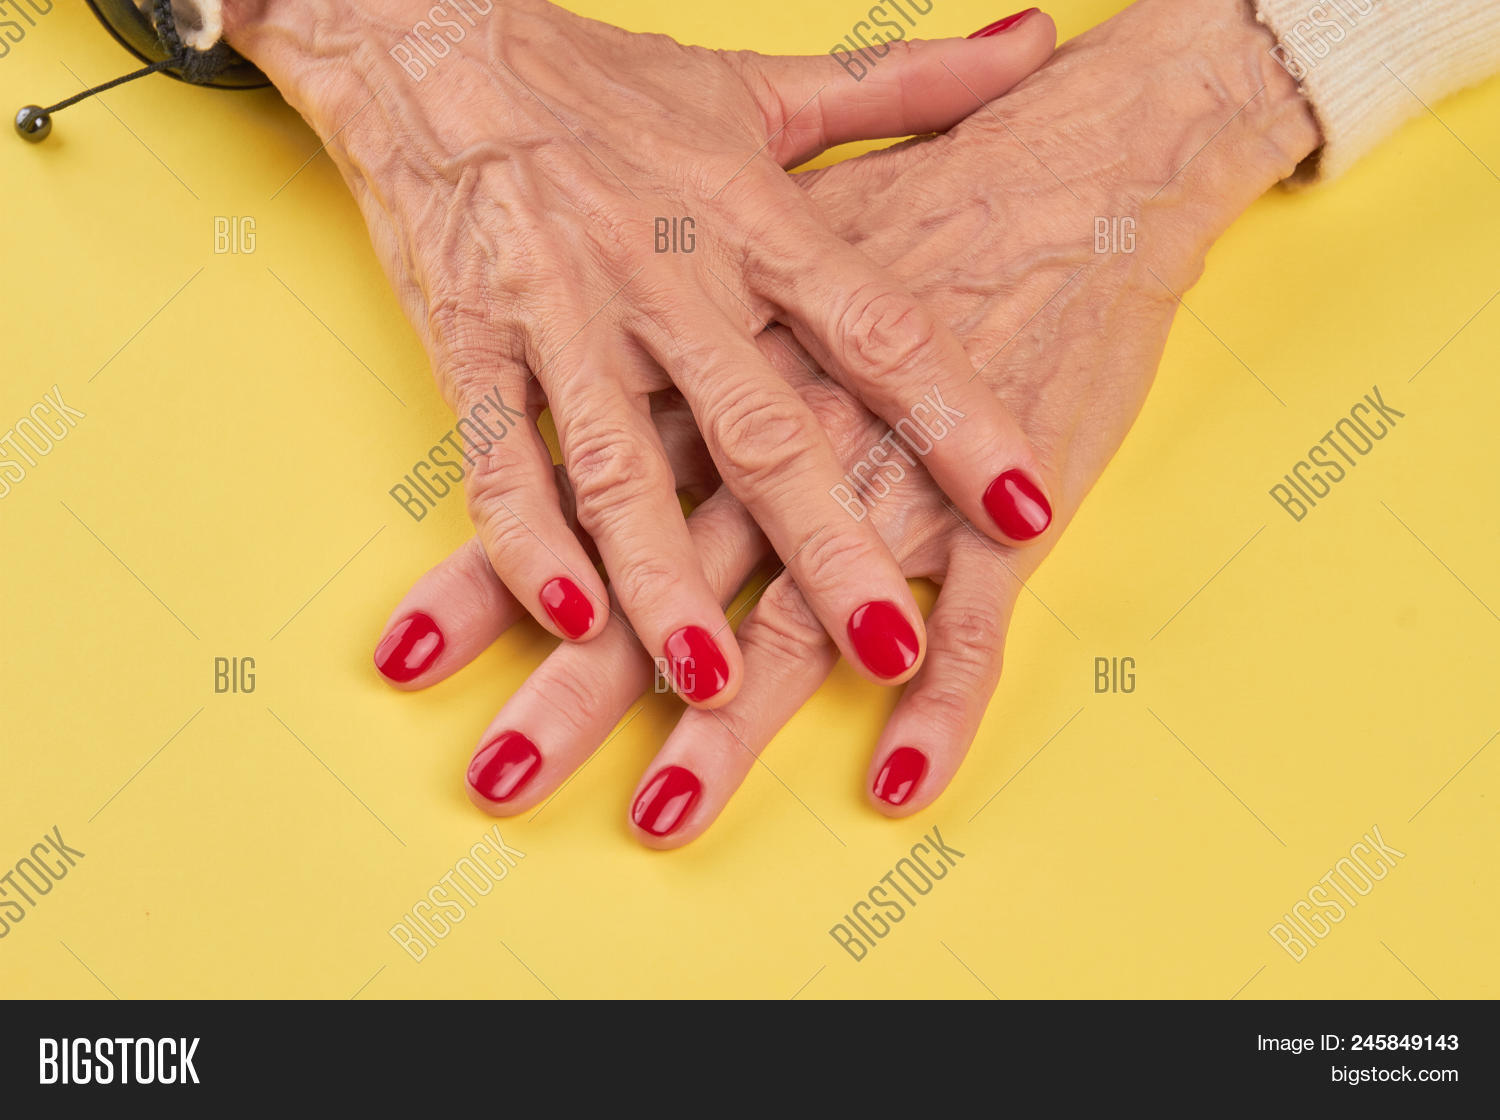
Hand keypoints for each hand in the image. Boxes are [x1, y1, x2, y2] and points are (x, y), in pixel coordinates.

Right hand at [377, 0, 1320, 842]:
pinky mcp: (469, 342)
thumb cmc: (607, 80)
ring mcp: (562, 314)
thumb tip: (1039, 43)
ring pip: (620, 467)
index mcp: (753, 214)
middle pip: (761, 427)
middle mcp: (666, 273)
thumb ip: (907, 84)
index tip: (1026, 508)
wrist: (428, 36)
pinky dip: (525, 543)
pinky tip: (568, 620)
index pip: (878, 328)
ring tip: (714, 683)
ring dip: (665, 582)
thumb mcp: (762, 83)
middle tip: (888, 650)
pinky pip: (497, 456)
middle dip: (828, 546)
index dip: (957, 419)